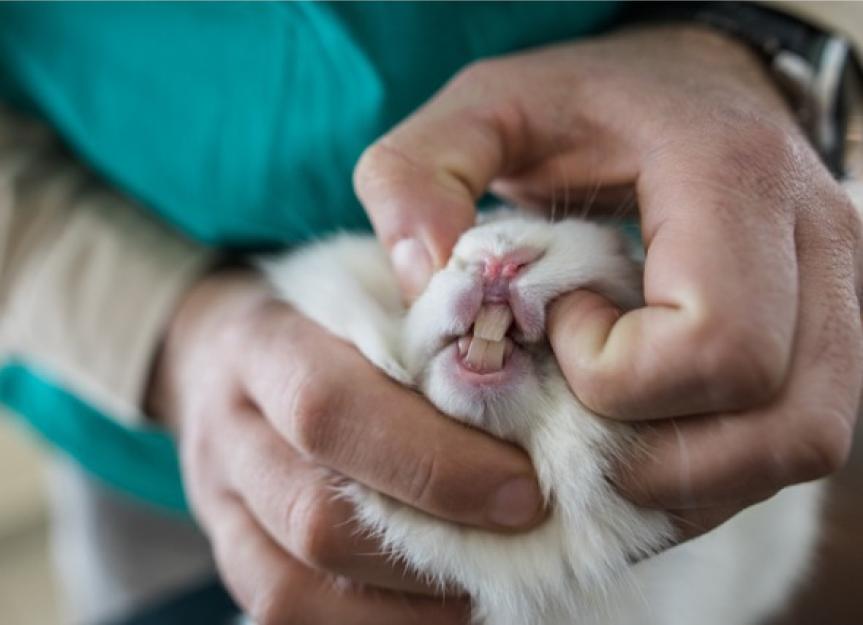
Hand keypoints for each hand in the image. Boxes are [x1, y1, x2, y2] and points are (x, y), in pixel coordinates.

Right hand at [147, 269, 543, 623]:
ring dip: (408, 599)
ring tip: (488, 577)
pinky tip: (437, 604)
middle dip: (434, 537)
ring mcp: (217, 502)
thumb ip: (424, 299)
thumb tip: (513, 328)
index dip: (431, 460)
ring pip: (295, 582)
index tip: (523, 488)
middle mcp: (228, 430)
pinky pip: (283, 612)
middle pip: (315, 514)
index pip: (330, 408)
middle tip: (525, 533)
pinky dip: (371, 624)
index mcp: (261, 342)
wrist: (220, 354)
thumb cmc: (320, 313)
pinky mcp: (228, 552)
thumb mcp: (364, 279)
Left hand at [354, 25, 862, 538]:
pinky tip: (645, 438)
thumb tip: (421, 282)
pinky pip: (794, 442)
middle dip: (648, 440)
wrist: (685, 86)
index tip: (553, 323)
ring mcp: (841, 297)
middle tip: (576, 387)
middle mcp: (819, 243)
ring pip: (799, 444)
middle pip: (774, 420)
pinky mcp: (832, 336)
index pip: (713, 344)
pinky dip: (712, 468)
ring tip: (606, 429)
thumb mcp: (484, 109)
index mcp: (734, 178)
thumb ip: (418, 175)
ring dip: (687, 471)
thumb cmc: (584, 101)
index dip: (612, 373)